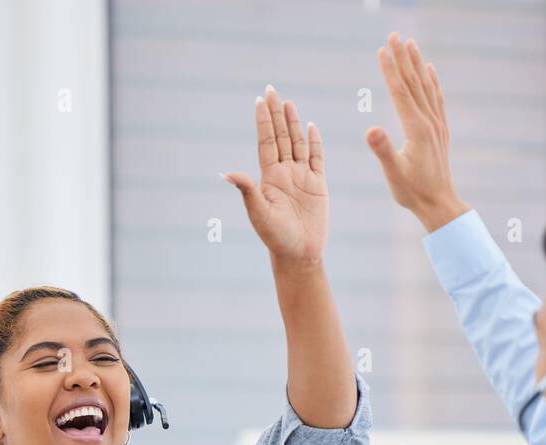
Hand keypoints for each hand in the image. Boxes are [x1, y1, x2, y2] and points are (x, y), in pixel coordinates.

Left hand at [222, 85, 326, 267]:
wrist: (299, 253)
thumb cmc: (275, 237)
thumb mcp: (259, 213)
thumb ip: (247, 190)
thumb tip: (226, 173)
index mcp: (269, 177)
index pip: (266, 142)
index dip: (263, 121)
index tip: (259, 100)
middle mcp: (284, 173)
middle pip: (280, 137)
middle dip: (276, 114)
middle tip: (271, 90)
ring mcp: (302, 177)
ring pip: (297, 143)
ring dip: (293, 123)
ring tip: (288, 102)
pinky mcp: (318, 185)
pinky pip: (317, 158)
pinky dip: (314, 142)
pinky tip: (310, 127)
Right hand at [367, 32, 467, 232]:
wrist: (440, 204)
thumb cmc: (413, 192)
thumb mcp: (393, 174)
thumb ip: (383, 150)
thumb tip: (370, 129)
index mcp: (416, 129)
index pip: (400, 92)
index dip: (390, 70)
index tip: (381, 50)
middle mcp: (429, 122)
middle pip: (414, 83)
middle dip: (403, 58)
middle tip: (394, 35)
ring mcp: (437, 125)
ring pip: (426, 86)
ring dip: (417, 64)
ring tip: (410, 44)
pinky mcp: (440, 130)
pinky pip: (437, 98)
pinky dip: (432, 81)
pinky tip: (430, 71)